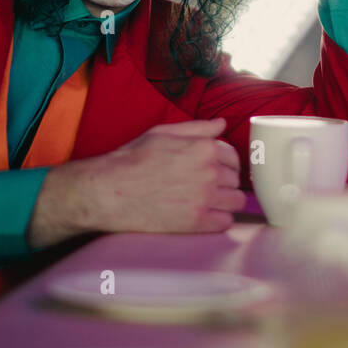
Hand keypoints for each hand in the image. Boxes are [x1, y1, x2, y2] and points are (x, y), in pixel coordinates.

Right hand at [27, 118, 244, 247]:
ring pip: (236, 201)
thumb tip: (221, 124)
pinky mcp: (197, 222)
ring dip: (225, 201)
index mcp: (204, 148)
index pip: (233, 156)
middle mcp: (210, 172)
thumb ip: (197, 128)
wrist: (111, 190)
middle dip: (224, 181)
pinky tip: (203, 216)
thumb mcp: (163, 133)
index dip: (224, 162)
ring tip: (208, 202)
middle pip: (235, 179)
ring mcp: (205, 198)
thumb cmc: (133, 160)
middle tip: (206, 186)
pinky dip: (218, 220)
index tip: (215, 169)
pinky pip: (225, 222)